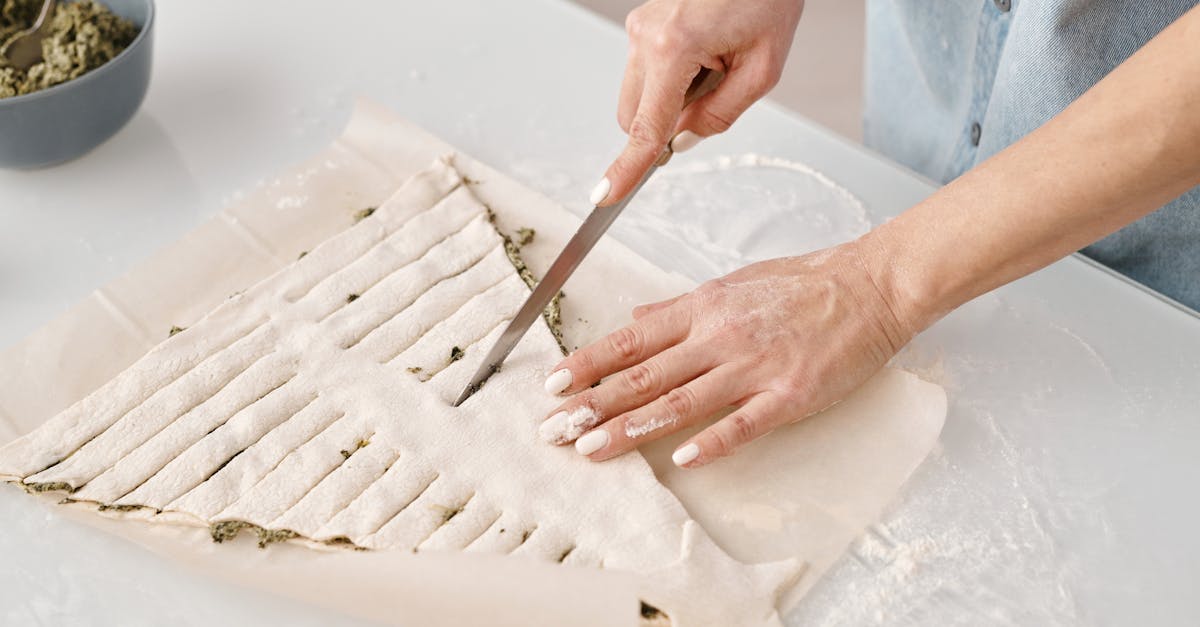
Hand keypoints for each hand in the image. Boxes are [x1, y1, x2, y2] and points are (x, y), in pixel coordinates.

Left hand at [538, 243, 912, 467]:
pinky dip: (712, 441)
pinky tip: (683, 460)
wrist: (870, 285)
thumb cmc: (802, 284)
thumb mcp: (732, 283)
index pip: (631, 341)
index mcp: (702, 309)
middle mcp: (719, 337)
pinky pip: (744, 422)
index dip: (587, 364)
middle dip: (592, 405)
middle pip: (643, 376)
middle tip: (554, 430)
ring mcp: (753, 367)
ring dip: (631, 428)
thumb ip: (681, 306)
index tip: (552, 385)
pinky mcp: (789, 394)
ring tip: (592, 449)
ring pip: (681, 401)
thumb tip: (636, 316)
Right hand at [591, 0, 803, 205]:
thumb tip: (684, 140)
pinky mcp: (642, 22)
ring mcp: (639, 27)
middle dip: (665, 123)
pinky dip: (670, 77)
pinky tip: (703, 50)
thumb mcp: (762, 69)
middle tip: (715, 93)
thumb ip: (720, 114)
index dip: (627, 167)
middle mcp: (645, 36)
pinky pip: (644, 71)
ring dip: (671, 97)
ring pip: (638, 95)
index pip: (646, 127)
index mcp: (674, 48)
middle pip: (634, 116)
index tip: (606, 195)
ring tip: (714, 62)